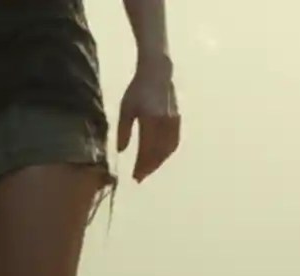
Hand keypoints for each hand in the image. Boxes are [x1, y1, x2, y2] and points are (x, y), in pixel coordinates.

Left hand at [117, 57, 180, 182]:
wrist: (157, 74)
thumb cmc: (137, 91)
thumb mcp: (125, 109)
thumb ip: (123, 131)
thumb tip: (121, 151)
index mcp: (150, 120)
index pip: (146, 149)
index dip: (141, 165)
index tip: (134, 176)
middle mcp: (165, 123)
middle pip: (158, 153)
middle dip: (149, 167)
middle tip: (139, 178)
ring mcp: (174, 122)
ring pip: (168, 149)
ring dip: (158, 163)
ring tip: (147, 170)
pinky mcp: (178, 120)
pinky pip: (174, 142)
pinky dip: (166, 154)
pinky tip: (158, 159)